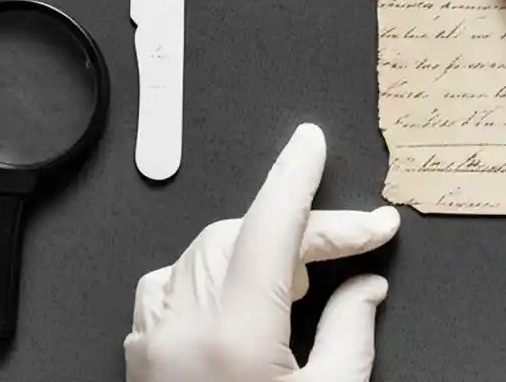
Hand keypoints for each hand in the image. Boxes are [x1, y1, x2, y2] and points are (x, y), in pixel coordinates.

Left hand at [124, 124, 400, 381]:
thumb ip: (351, 334)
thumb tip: (366, 289)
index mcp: (236, 335)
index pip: (269, 227)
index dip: (295, 177)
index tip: (312, 144)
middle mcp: (184, 330)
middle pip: (238, 235)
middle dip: (295, 228)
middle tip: (348, 244)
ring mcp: (153, 343)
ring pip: (200, 254)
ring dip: (253, 249)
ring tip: (296, 284)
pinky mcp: (139, 360)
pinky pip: (168, 286)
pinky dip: (209, 275)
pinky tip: (239, 299)